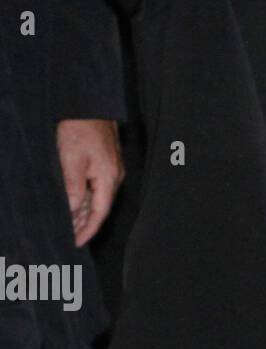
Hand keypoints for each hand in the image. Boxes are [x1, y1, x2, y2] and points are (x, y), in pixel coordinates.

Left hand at [56, 119, 123, 247]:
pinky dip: (86, 197)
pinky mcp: (107, 161)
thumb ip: (73, 188)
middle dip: (84, 223)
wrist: (89, 105)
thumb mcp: (71, 160)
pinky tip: (75, 201)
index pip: (100, 213)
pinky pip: (97, 186)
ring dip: (83, 211)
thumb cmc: (80, 129)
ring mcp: (113, 167)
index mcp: (109, 177)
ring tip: (69, 224)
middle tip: (68, 237)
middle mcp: (115, 175)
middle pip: (100, 207)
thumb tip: (73, 212)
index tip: (75, 243)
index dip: (88, 230)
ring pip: (97, 197)